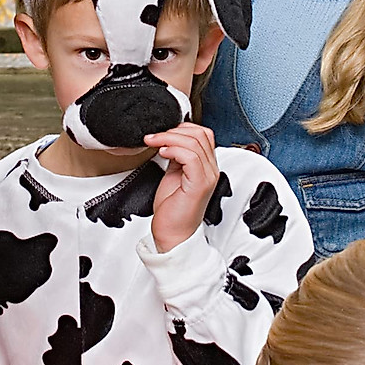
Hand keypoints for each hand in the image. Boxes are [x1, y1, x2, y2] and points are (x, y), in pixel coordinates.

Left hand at [146, 122, 217, 253]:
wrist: (172, 236)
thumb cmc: (172, 212)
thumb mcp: (173, 176)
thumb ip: (176, 158)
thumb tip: (169, 141)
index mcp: (206, 167)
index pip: (202, 134)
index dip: (182, 128)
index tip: (161, 135)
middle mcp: (210, 170)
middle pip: (200, 134)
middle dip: (173, 130)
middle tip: (154, 137)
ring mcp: (207, 177)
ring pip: (195, 142)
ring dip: (170, 138)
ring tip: (155, 143)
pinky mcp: (199, 184)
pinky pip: (191, 157)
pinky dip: (175, 149)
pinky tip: (162, 152)